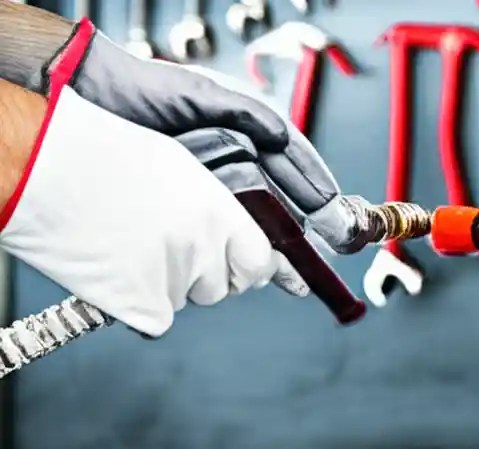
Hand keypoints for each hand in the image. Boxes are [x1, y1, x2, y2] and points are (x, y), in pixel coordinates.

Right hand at [0, 81, 283, 337]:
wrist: (42, 167)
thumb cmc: (98, 155)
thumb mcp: (178, 167)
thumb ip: (211, 206)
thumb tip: (227, 231)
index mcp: (219, 212)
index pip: (260, 261)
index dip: (251, 268)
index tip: (245, 269)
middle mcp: (204, 249)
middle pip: (223, 286)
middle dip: (205, 276)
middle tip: (168, 251)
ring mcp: (174, 279)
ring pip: (185, 299)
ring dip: (167, 286)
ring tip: (130, 250)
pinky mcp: (141, 304)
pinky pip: (154, 320)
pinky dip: (137, 307)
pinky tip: (116, 275)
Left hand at [43, 20, 372, 253]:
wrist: (91, 101)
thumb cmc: (146, 91)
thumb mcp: (203, 95)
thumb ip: (247, 113)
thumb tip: (282, 140)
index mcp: (250, 136)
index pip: (296, 168)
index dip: (319, 194)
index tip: (336, 219)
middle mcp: (238, 164)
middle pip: (283, 204)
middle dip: (305, 233)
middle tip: (325, 256)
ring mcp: (215, 189)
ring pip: (256, 224)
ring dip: (276, 249)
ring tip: (292, 275)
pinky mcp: (190, 208)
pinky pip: (222, 233)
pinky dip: (237, 251)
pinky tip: (247, 268)